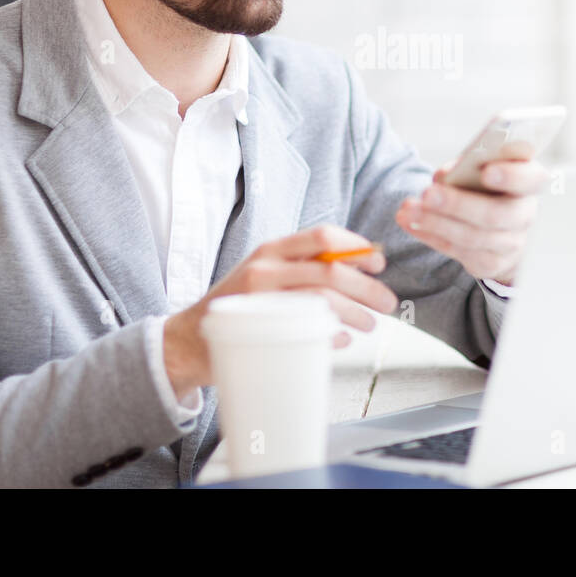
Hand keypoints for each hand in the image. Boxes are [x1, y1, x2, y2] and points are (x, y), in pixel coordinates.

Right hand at [164, 224, 398, 396]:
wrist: (188, 338)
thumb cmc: (238, 303)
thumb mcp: (265, 272)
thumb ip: (301, 267)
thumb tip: (358, 272)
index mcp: (271, 249)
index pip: (322, 236)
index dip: (357, 247)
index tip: (379, 263)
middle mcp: (264, 268)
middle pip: (331, 272)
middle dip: (367, 287)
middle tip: (387, 303)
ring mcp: (259, 300)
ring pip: (322, 302)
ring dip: (356, 314)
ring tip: (370, 325)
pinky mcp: (256, 329)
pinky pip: (305, 330)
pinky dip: (331, 335)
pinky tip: (340, 340)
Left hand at [395, 157, 547, 286]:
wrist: (502, 229)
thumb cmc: (489, 189)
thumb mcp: (483, 169)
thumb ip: (467, 167)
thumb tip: (444, 177)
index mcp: (528, 183)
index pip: (530, 179)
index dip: (511, 176)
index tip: (487, 172)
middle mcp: (524, 215)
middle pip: (495, 215)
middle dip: (458, 205)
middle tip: (428, 193)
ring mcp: (510, 244)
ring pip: (471, 237)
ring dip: (435, 223)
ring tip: (409, 210)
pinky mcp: (490, 263)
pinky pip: (457, 251)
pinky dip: (430, 236)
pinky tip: (411, 223)